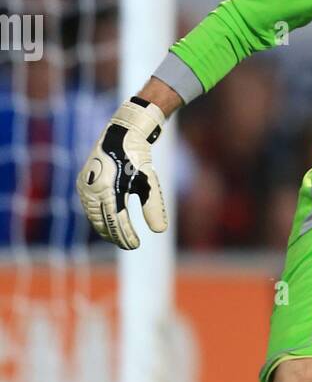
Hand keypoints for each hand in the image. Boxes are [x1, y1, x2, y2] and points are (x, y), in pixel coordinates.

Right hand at [76, 98, 167, 248]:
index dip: (126, 236)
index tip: (135, 245)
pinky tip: (108, 222)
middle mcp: (93, 190)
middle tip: (129, 244)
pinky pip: (89, 207)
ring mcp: (84, 187)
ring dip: (106, 229)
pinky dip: (99, 217)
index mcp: (109, 190)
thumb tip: (160, 231)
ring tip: (120, 236)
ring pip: (94, 217)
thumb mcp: (149, 182)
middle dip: (116, 236)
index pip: (116, 222)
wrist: (120, 136)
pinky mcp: (82, 184)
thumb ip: (153, 207)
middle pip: (103, 223)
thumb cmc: (138, 159)